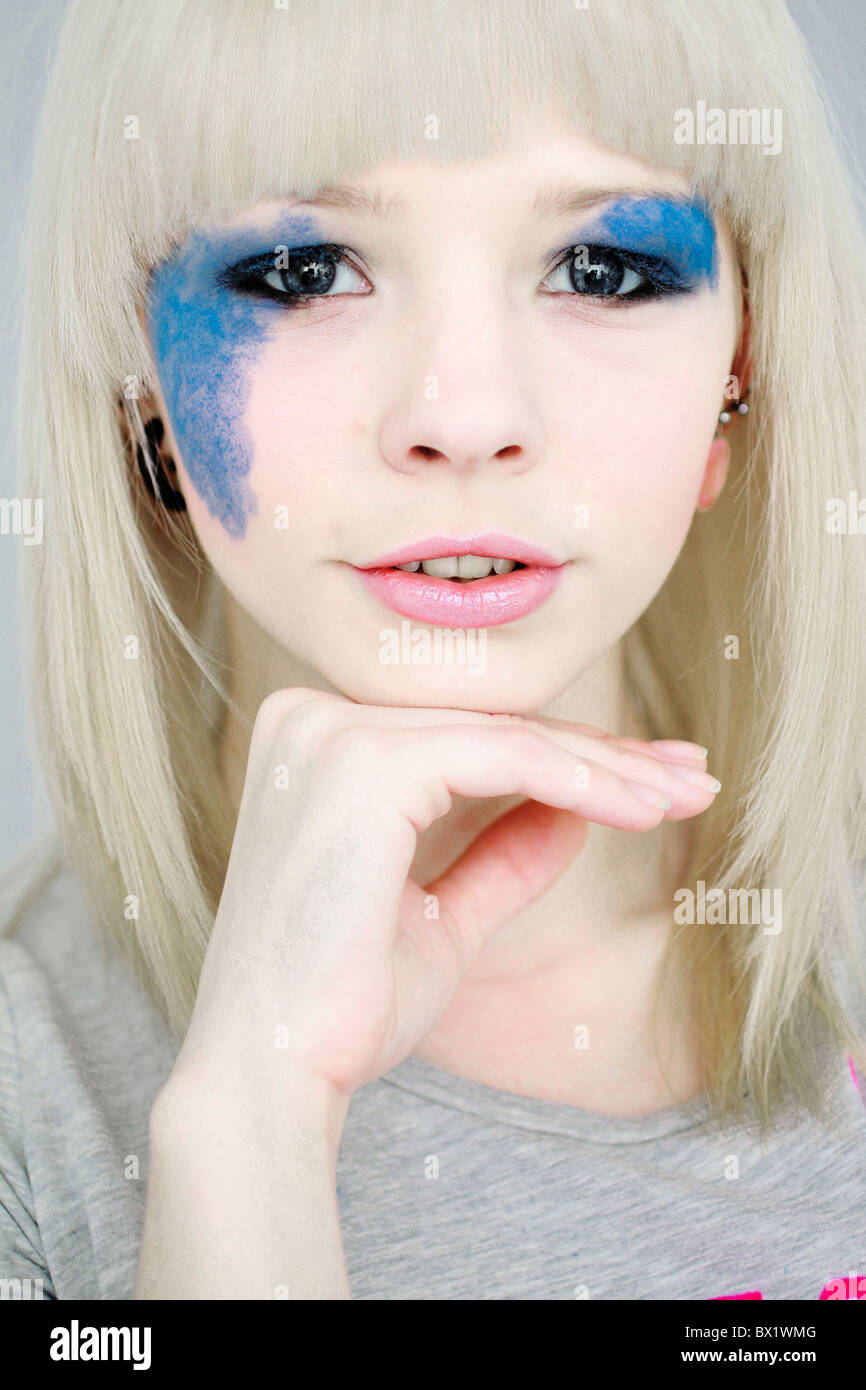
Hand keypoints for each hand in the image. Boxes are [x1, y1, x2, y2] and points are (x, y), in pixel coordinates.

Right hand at [170, 690, 718, 1101]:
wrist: (272, 1073)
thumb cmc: (341, 1005)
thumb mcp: (441, 916)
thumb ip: (499, 855)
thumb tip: (572, 813)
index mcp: (316, 744)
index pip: (465, 736)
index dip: (566, 757)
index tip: (647, 783)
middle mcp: (313, 718)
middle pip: (491, 726)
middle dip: (603, 755)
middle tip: (690, 779)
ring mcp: (334, 732)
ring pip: (509, 734)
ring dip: (610, 769)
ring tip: (687, 796)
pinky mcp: (366, 762)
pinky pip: (505, 756)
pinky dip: (582, 781)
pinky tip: (642, 809)